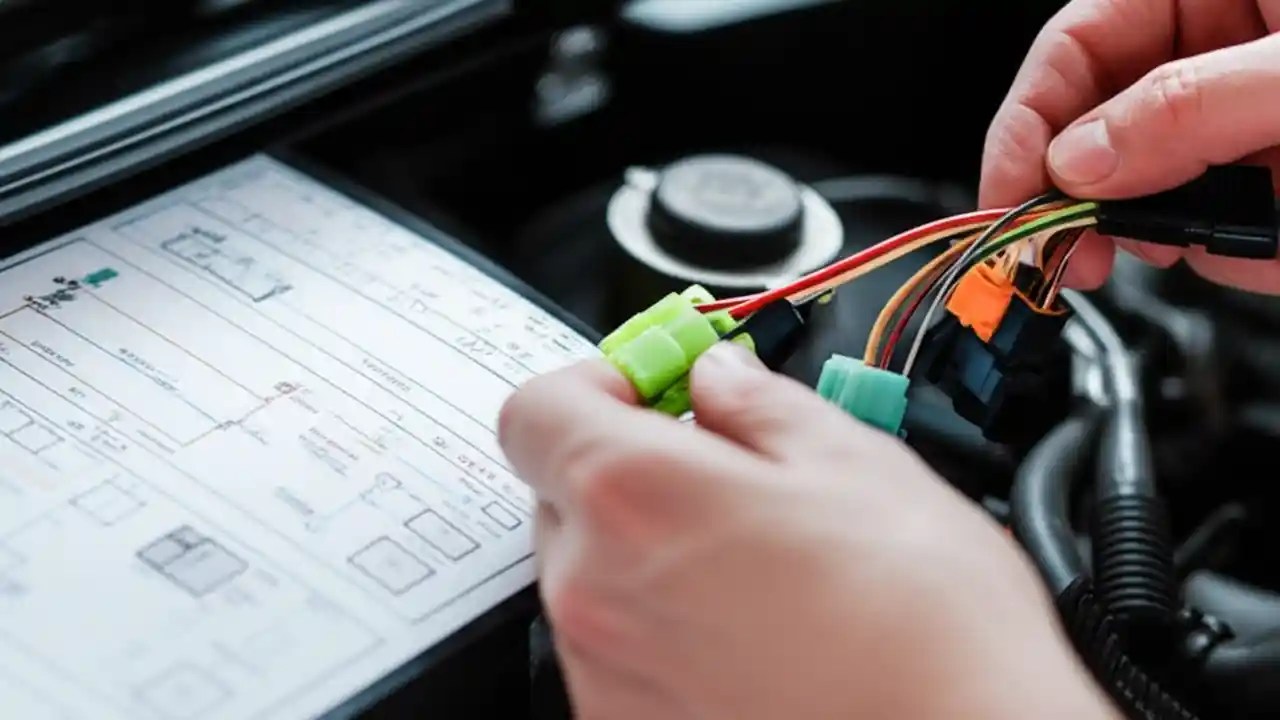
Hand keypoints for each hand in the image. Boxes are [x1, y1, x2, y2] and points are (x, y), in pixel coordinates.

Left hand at [499, 343, 1116, 718]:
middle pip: (561, 490)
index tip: (651, 389)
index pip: (537, 408)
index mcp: (634, 493)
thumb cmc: (922, 625)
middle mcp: (593, 588)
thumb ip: (759, 404)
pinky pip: (616, 649)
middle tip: (718, 470)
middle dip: (628, 466)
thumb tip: (720, 380)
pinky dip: (658, 626)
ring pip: (589, 573)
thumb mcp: (853, 461)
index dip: (594, 384)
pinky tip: (747, 628)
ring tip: (751, 562)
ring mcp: (603, 670)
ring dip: (644, 549)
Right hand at [981, 0, 1279, 292]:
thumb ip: (1186, 107)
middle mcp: (1223, 46)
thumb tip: (1078, 163)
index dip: (1029, 125)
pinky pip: (1223, 224)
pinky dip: (1244, 250)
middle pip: (1106, 123)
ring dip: (1188, 230)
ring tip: (1244, 240)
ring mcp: (1249, 115)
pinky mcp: (1279, 172)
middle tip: (1079, 256)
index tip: (1010, 205)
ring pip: (1162, 186)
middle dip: (1101, 197)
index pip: (1077, 42)